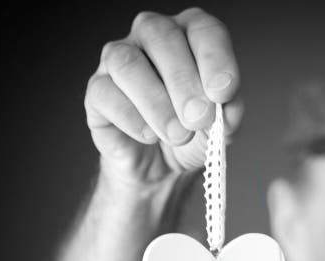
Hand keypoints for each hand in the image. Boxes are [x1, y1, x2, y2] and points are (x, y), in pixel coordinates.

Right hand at [85, 8, 243, 184]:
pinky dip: (132, 118)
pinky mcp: (97, 90)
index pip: (203, 30)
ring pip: (127, 62)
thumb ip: (228, 112)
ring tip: (177, 135)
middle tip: (199, 119)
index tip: (223, 93)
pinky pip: (105, 93)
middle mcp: (152, 37)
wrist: (162, 167)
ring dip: (156, 103)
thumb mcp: (220, 127)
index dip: (215, 59)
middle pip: (162, 37)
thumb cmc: (193, 134)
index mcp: (190, 36)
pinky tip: (150, 136)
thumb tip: (225, 106)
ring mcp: (119, 59)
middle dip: (184, 81)